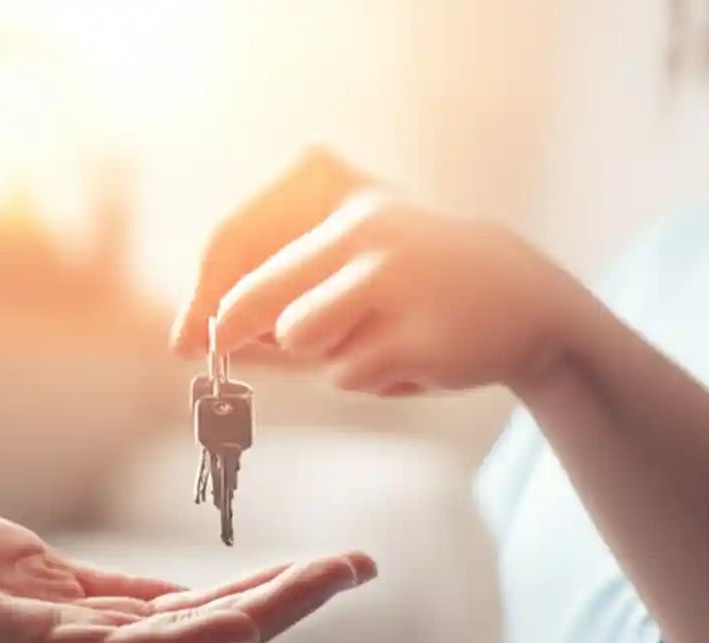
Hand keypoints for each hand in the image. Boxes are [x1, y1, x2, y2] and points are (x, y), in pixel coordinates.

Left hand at [172, 165, 581, 394]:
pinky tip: (412, 354)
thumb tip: (206, 338)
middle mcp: (365, 231)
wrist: (524, 299)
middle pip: (257, 299)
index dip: (202, 296)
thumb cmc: (417, 286)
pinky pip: (348, 374)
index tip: (183, 340)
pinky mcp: (416, 336)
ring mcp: (393, 281)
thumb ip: (284, 295)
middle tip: (212, 360)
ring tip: (369, 337)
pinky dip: (367, 375)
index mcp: (343, 201)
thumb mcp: (353, 268)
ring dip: (319, 353)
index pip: (240, 241)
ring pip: (300, 339)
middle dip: (230, 337)